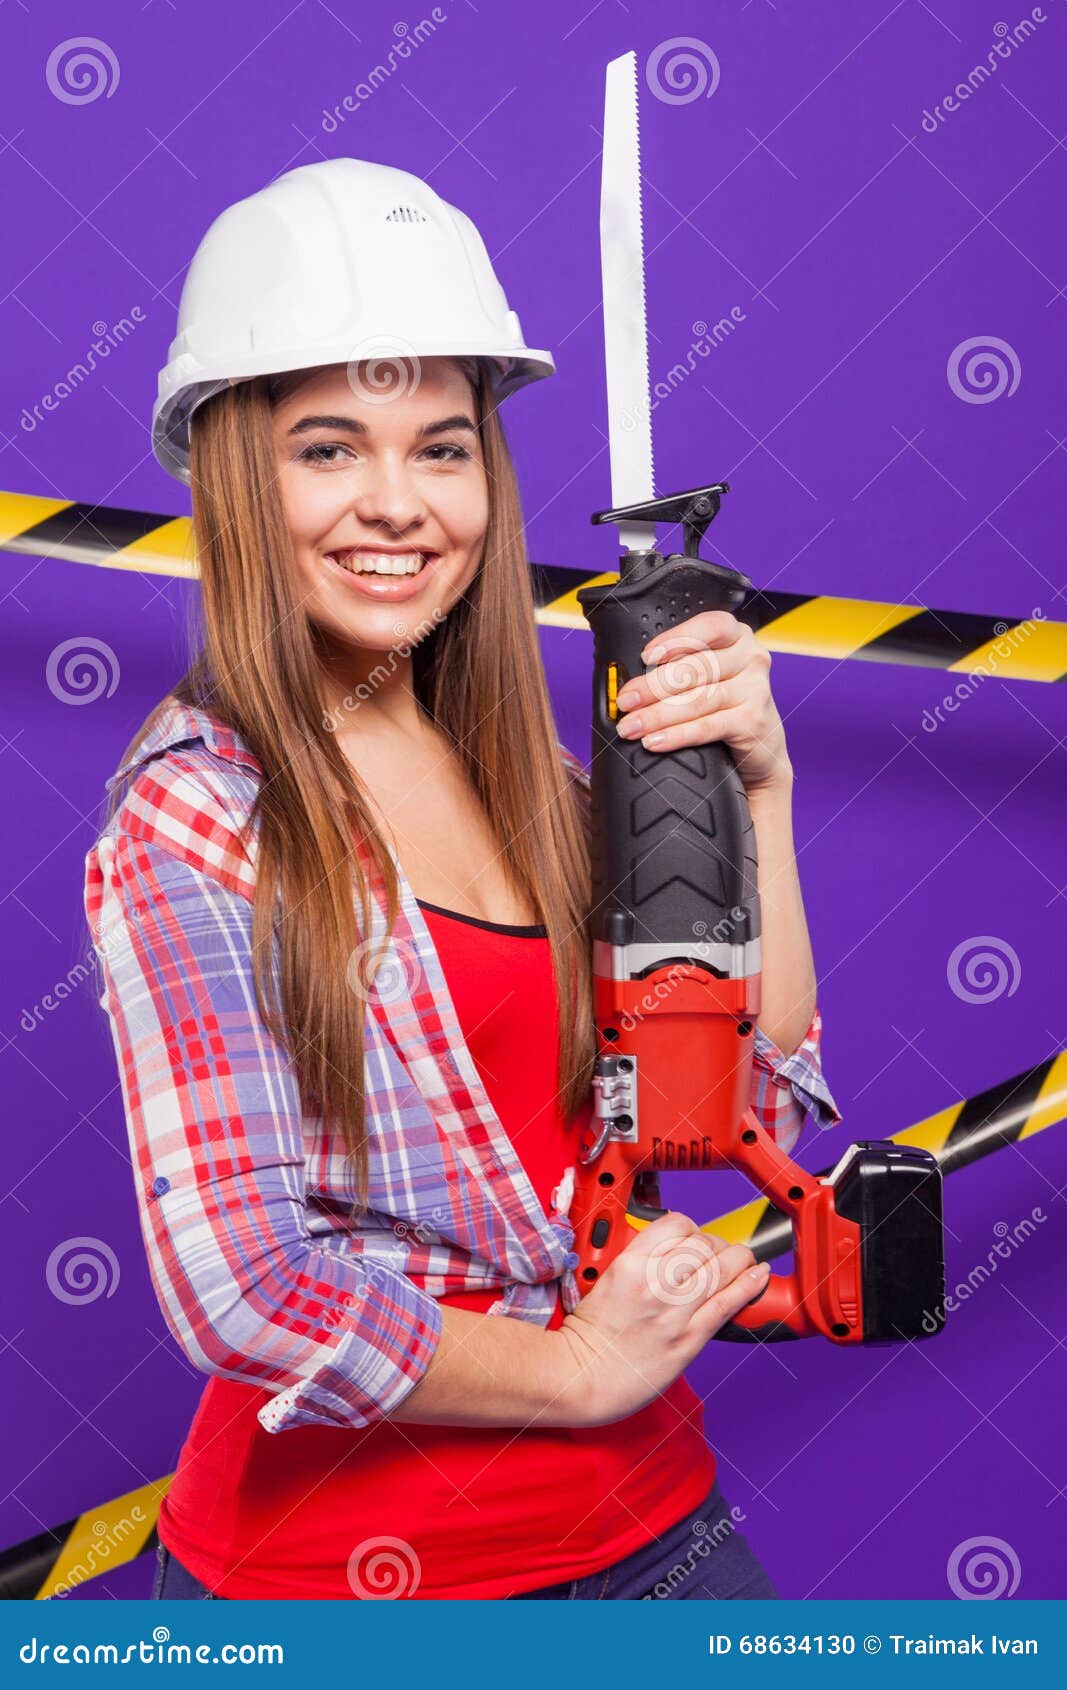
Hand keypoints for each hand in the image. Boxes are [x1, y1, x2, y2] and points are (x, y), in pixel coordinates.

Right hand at [555, 1212, 770, 1426]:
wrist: (581, 1377)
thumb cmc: (587, 1335)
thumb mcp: (603, 1280)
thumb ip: (636, 1262)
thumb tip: (669, 1251)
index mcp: (630, 1264)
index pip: (676, 1224)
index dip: (690, 1228)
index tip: (693, 1238)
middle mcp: (655, 1282)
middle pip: (704, 1244)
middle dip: (715, 1244)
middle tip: (716, 1254)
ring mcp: (674, 1311)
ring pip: (722, 1268)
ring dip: (738, 1259)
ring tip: (743, 1260)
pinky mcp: (689, 1339)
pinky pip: (727, 1303)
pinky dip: (749, 1285)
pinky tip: (759, 1275)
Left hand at [613, 609, 791, 795]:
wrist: (762, 748)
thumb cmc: (726, 705)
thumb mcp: (710, 676)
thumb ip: (682, 666)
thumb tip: (630, 680)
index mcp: (737, 636)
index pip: (709, 626)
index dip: (676, 639)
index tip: (645, 656)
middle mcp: (750, 657)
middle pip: (696, 668)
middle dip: (653, 686)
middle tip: (625, 701)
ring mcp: (755, 689)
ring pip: (699, 699)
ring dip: (658, 714)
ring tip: (632, 726)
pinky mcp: (754, 722)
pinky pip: (709, 726)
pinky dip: (678, 735)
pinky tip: (655, 741)